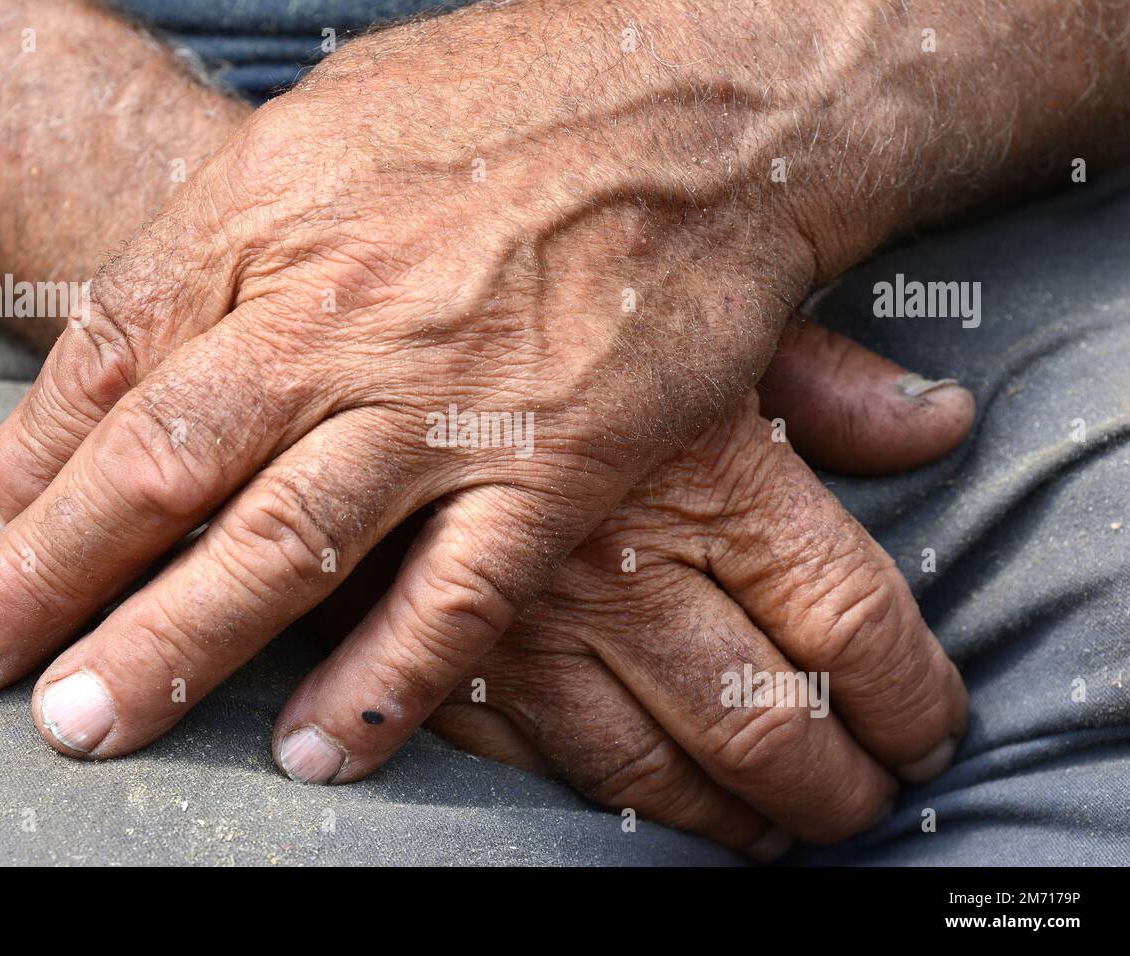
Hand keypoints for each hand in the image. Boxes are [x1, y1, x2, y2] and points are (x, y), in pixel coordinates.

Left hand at [0, 1, 869, 772]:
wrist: (704, 108)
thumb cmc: (521, 94)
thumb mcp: (333, 119)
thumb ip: (236, 231)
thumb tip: (148, 326)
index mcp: (275, 217)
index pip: (111, 353)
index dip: (32, 459)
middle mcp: (342, 316)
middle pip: (161, 462)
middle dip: (52, 572)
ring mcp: (446, 399)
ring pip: (280, 544)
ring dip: (172, 645)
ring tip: (88, 720)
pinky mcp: (555, 464)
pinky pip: (452, 599)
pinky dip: (376, 685)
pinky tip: (310, 747)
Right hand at [316, 320, 973, 855]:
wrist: (335, 297)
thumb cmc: (537, 281)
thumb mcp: (692, 305)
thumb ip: (824, 381)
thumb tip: (937, 422)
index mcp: (710, 472)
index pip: (850, 624)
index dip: (908, 699)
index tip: (927, 732)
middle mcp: (629, 562)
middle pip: (765, 722)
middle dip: (832, 790)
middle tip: (859, 809)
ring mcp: (528, 622)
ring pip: (650, 769)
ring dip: (723, 819)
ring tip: (768, 833)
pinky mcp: (437, 650)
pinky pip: (533, 762)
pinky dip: (597, 800)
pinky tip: (640, 807)